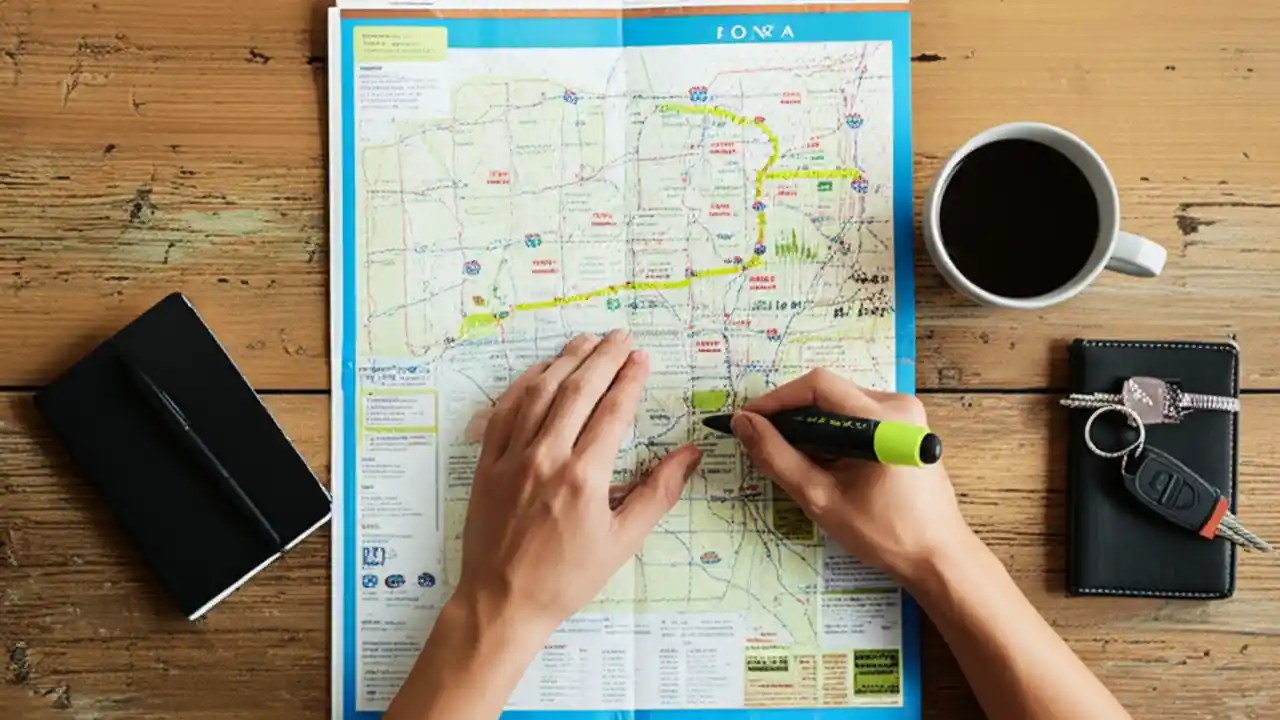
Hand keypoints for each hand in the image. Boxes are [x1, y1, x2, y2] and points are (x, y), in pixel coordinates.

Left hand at [453, 331, 703, 634]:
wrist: (502, 602)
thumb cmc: (566, 578)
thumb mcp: (622, 542)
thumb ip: (658, 493)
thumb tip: (690, 455)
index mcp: (583, 477)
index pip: (612, 412)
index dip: (630, 379)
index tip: (642, 358)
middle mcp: (546, 458)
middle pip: (577, 390)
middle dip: (602, 357)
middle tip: (620, 336)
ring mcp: (512, 458)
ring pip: (540, 393)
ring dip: (565, 361)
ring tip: (586, 340)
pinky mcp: (487, 464)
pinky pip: (504, 411)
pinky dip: (523, 384)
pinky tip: (540, 370)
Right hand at [732, 369, 970, 583]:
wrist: (937, 556)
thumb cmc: (884, 533)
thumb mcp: (821, 498)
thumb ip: (777, 457)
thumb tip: (743, 424)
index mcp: (884, 419)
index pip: (818, 386)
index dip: (776, 400)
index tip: (747, 422)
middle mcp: (899, 405)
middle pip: (828, 392)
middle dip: (791, 415)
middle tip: (763, 444)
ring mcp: (906, 414)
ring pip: (840, 403)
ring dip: (810, 426)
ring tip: (792, 459)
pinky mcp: (905, 427)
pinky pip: (856, 415)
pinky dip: (831, 433)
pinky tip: (822, 463)